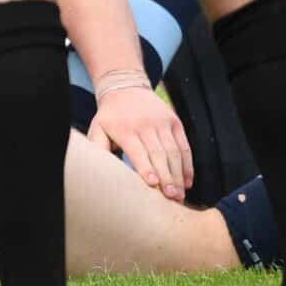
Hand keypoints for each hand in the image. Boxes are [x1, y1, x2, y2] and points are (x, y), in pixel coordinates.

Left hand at [87, 86, 192, 201]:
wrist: (126, 89)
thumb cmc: (110, 116)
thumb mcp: (98, 128)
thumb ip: (99, 148)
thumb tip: (101, 170)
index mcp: (125, 129)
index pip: (138, 151)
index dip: (146, 168)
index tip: (153, 184)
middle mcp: (146, 125)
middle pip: (159, 154)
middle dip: (166, 177)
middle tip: (171, 197)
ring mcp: (163, 122)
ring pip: (174, 151)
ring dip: (178, 174)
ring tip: (180, 194)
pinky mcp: (175, 122)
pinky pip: (184, 145)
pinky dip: (187, 164)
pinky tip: (187, 180)